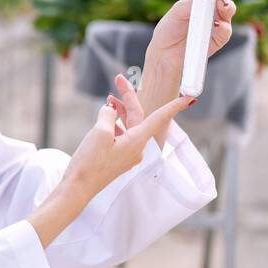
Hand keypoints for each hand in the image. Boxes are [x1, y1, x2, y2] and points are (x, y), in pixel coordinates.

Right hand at [63, 91, 194, 205]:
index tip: (189, 98)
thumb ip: (107, 115)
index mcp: (137, 140)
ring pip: (129, 126)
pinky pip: (121, 136)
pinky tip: (104, 120)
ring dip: (120, 111)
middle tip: (119, 79)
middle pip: (138, 117)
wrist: (78, 188)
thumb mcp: (99, 132)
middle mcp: (136, 148)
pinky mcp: (117, 158)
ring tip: (107, 99)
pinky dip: (114, 124)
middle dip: (129, 98)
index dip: (174, 106)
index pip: (160, 118)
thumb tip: (109, 110)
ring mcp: (127, 154)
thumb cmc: (90, 163)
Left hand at [146, 0, 237, 71]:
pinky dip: (224, 26)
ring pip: (229, 9)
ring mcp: (215, 21)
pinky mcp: (218, 37)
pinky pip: (226, 30)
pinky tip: (218, 25)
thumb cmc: (168, 31)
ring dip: (228, 5)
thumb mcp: (175, 13)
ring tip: (222, 5)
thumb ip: (190, 4)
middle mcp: (209, 7)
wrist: (165, 55)